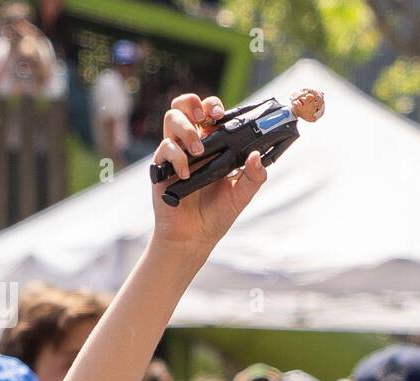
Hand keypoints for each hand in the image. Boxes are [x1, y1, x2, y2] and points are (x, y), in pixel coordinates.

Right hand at [151, 93, 266, 251]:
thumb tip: (257, 157)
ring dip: (186, 129)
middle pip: (184, 105)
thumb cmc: (217, 214)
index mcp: (212, 145)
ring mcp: (175, 152)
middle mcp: (191, 143)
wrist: (194, 237)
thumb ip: (253, 177)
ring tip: (199, 152)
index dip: (213, 106)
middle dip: (194, 104)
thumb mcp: (240, 196)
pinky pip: (165, 148)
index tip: (221, 114)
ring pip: (171, 118)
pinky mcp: (162, 166)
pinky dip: (178, 158)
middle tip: (206, 118)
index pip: (208, 113)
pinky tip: (187, 174)